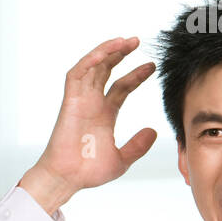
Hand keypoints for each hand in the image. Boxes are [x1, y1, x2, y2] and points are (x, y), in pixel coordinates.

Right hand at [20, 37, 156, 209]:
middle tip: (137, 41)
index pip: (122, 86)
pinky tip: (104, 53)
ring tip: (124, 41)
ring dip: (106, 51)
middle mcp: (93, 103)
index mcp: (105, 113)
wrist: (67, 179)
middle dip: (120, 54)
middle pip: (106, 70)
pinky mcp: (69, 101)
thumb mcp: (122, 159)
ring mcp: (81, 100)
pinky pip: (76, 75)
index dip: (136, 75)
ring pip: (92, 67)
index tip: (152, 66)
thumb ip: (138, 145)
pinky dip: (89, 61)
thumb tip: (154, 131)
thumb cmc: (88, 172)